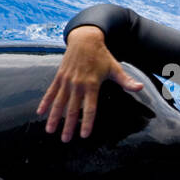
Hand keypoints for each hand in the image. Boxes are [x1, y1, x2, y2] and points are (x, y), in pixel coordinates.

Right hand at [36, 26, 143, 141]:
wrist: (85, 39)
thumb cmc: (102, 55)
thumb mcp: (115, 68)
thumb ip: (126, 81)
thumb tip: (140, 87)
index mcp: (92, 84)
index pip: (90, 108)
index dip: (87, 122)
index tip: (84, 135)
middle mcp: (78, 84)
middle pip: (72, 109)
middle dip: (68, 126)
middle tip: (66, 140)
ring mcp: (67, 81)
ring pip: (59, 102)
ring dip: (54, 118)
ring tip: (50, 131)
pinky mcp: (59, 77)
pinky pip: (51, 92)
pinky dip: (45, 102)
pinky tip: (40, 113)